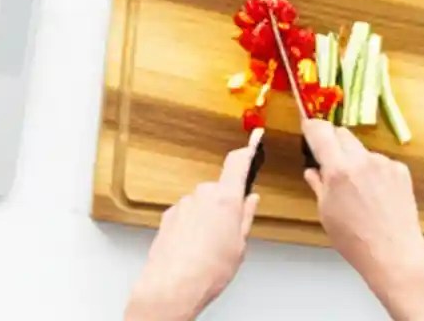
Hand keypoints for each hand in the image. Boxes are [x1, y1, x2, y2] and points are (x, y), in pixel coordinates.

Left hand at [125, 129, 262, 320]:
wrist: (173, 284)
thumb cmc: (207, 270)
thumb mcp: (240, 245)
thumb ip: (245, 217)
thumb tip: (250, 200)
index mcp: (225, 199)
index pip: (237, 163)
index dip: (247, 150)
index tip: (254, 139)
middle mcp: (202, 195)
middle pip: (220, 190)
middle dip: (226, 205)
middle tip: (230, 232)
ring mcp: (183, 204)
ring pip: (202, 204)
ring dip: (207, 218)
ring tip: (209, 247)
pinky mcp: (169, 214)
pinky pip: (188, 214)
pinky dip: (192, 226)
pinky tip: (194, 247)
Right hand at [302, 120, 423, 320]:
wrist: (395, 255)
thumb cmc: (354, 240)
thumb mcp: (325, 211)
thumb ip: (318, 184)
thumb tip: (313, 170)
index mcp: (338, 170)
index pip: (320, 131)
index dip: (311, 126)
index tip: (307, 127)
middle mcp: (362, 160)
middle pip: (342, 133)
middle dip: (332, 142)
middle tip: (328, 160)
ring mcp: (385, 164)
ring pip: (361, 149)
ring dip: (353, 158)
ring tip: (355, 187)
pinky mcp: (401, 171)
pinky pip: (380, 161)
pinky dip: (373, 170)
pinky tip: (375, 193)